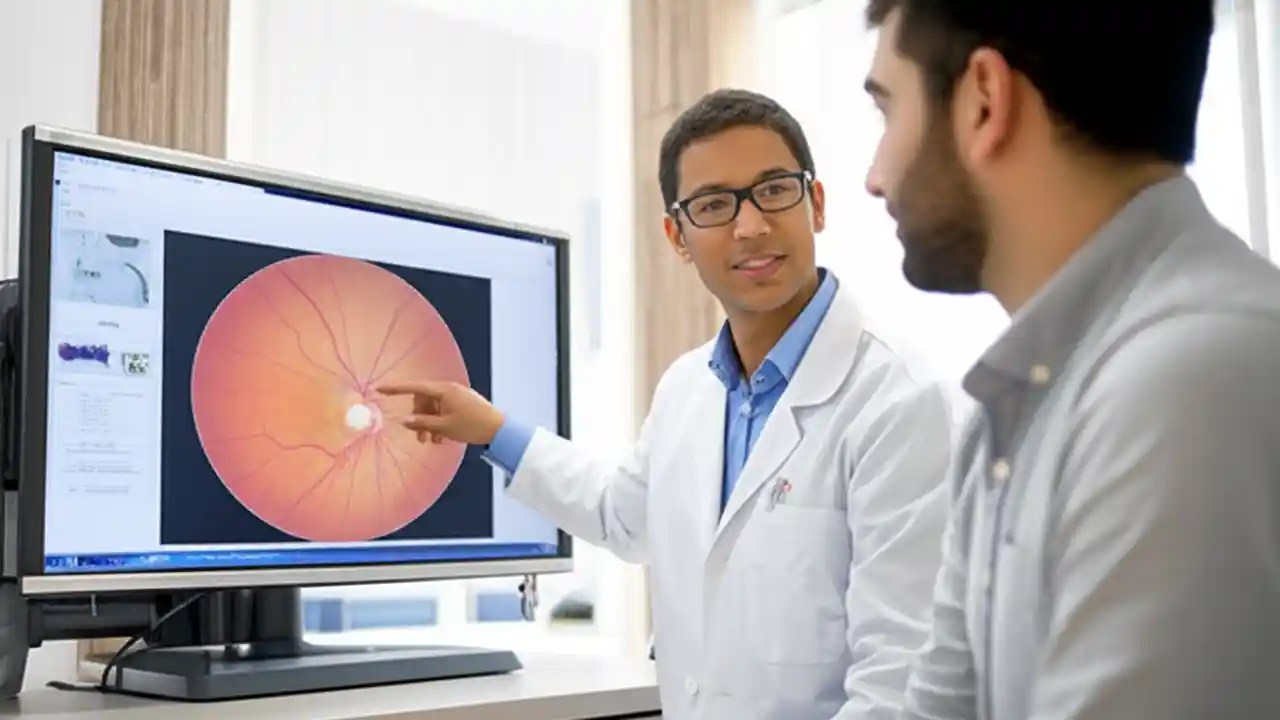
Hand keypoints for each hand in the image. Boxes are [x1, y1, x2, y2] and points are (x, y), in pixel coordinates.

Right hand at [376, 380, 503, 444]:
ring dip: (429, 424)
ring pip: (433, 408)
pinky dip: (439, 423)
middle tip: (421, 438)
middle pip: (423, 400)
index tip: (380, 389)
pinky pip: (443, 410)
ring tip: (433, 442)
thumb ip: (422, 424)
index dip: (396, 389)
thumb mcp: (444, 427)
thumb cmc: (472, 426)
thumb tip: (404, 421)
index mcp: (444, 390)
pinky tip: (441, 439)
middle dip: (419, 418)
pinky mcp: (461, 404)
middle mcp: (449, 389)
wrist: (499, 429)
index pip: (414, 387)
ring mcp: (456, 396)